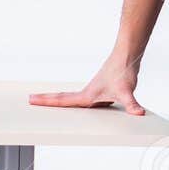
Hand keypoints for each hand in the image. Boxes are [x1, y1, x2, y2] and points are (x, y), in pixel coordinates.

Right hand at [28, 51, 144, 115]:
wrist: (127, 56)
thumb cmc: (123, 72)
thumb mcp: (126, 91)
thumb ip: (131, 104)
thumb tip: (138, 113)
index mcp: (87, 95)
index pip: (62, 100)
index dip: (46, 101)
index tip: (31, 99)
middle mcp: (88, 93)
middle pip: (63, 97)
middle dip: (47, 99)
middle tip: (31, 99)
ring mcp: (94, 91)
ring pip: (72, 97)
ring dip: (59, 99)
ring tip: (47, 102)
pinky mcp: (102, 89)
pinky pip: (84, 98)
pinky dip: (76, 101)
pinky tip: (82, 106)